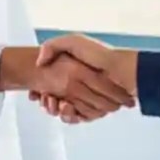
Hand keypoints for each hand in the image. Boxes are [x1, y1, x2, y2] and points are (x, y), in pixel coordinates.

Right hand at [0, 47, 134, 121]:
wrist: (123, 70)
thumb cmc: (100, 54)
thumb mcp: (74, 42)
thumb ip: (53, 46)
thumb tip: (40, 63)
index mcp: (72, 72)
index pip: (49, 86)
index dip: (40, 92)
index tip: (35, 94)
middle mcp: (78, 86)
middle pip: (55, 101)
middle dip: (48, 104)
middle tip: (47, 100)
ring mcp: (86, 99)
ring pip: (66, 111)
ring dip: (59, 111)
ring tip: (59, 105)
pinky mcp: (94, 110)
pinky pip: (80, 117)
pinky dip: (73, 116)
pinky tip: (69, 109)